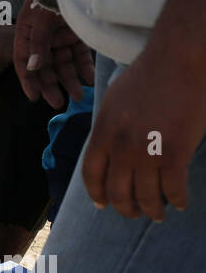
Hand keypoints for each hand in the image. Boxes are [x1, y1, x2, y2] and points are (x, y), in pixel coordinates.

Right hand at [13, 0, 93, 108]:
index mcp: (26, 34)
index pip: (24, 62)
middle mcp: (43, 39)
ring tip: (78, 96)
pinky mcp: (78, 35)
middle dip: (52, 85)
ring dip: (71, 80)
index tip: (34, 98)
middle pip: (45, 67)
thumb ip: (38, 42)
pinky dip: (85, 67)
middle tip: (58, 103)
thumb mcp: (42, 17)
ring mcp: (61, 37)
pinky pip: (80, 55)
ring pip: (64, 64)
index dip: (28, 81)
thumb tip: (33, 68)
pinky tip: (90, 80)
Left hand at [81, 49, 205, 220]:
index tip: (103, 205)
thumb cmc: (150, 74)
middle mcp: (120, 148)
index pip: (92, 175)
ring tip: (157, 215)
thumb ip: (109, 128)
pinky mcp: (175, 152)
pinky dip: (176, 200)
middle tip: (134, 213)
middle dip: (125, 208)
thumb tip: (108, 147)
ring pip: (146, 195)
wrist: (179, 57)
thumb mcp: (113, 102)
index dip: (97, 194)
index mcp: (102, 134)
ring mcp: (147, 152)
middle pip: (118, 191)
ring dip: (152, 210)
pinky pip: (173, 188)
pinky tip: (179, 204)